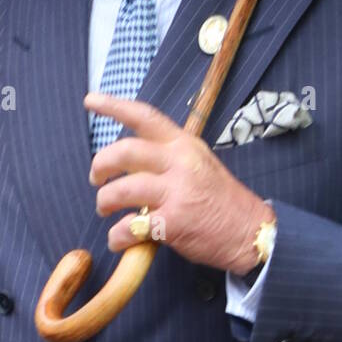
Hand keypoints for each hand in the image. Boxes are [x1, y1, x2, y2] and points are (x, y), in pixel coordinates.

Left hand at [85, 91, 273, 275]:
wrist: (250, 231)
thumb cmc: (222, 199)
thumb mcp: (200, 162)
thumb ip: (169, 156)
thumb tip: (131, 157)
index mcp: (184, 145)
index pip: (145, 116)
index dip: (114, 106)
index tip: (91, 101)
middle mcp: (179, 163)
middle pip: (124, 151)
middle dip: (100, 165)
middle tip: (96, 178)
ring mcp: (176, 193)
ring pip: (121, 189)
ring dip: (104, 201)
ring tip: (106, 209)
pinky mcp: (173, 223)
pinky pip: (130, 227)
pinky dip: (117, 236)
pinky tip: (121, 240)